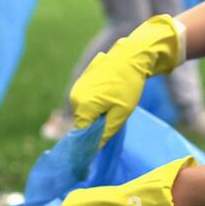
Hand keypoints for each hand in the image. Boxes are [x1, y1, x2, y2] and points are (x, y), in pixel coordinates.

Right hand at [70, 14, 182, 145]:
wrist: (130, 56)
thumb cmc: (128, 86)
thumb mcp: (121, 114)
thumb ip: (105, 133)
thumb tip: (94, 149)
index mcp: (83, 106)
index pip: (81, 133)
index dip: (92, 139)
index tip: (105, 137)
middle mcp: (74, 97)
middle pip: (83, 121)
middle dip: (96, 123)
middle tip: (114, 115)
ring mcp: (77, 87)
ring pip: (84, 109)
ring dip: (96, 111)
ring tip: (113, 101)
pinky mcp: (81, 80)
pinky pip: (86, 98)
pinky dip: (95, 100)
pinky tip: (110, 91)